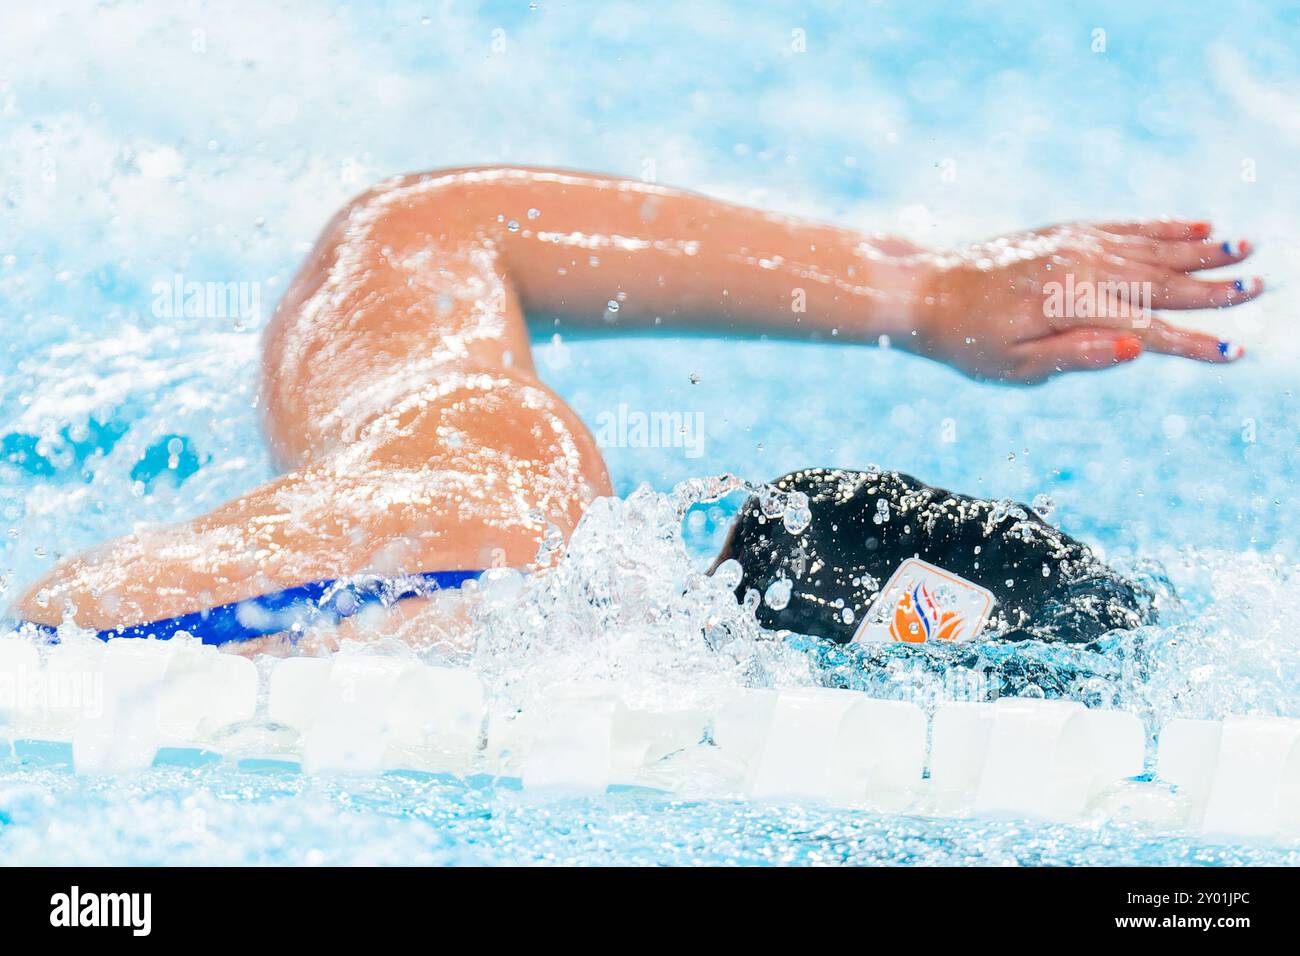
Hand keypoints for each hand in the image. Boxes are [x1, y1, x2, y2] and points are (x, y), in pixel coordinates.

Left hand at [912, 220, 1261, 383]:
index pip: (1147, 328)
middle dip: (1213, 286)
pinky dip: (1163, 225)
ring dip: (1200, 248)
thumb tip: (1139, 345)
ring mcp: (1073, 243)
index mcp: (1069, 305)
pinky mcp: (1066, 232)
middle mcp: (1078, 266)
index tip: (1236, 352)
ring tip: (1245, 247)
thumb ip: (1079, 356)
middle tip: (1261, 286)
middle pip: (1159, 280)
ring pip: (1150, 247)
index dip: (1193, 343)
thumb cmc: (968, 342)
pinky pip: (1125, 226)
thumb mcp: (1016, 368)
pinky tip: (1197, 222)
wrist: (927, 293)